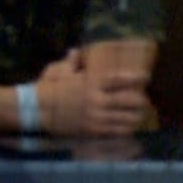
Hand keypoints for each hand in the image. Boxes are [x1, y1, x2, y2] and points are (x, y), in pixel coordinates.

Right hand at [38, 49, 152, 137]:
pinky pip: (116, 131)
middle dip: (141, 101)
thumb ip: (71, 62)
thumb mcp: (58, 71)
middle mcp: (97, 99)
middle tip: (145, 101)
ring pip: (126, 118)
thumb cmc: (49, 89)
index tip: (146, 78)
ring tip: (141, 116)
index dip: (136, 79)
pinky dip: (126, 128)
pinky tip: (130, 127)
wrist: (36, 110)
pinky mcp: (93, 130)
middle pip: (129, 101)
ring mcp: (96, 117)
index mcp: (91, 82)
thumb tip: (75, 52)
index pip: (120, 80)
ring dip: (136, 117)